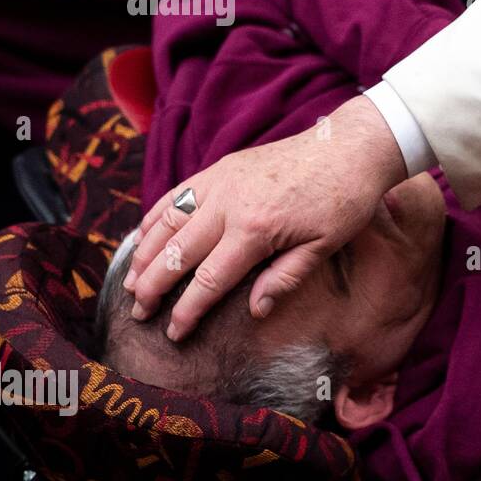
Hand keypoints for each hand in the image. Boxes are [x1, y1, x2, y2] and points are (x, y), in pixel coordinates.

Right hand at [125, 95, 405, 340]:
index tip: (174, 334)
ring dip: (144, 254)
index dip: (187, 311)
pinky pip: (177, 194)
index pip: (209, 280)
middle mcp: (229, 203)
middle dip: (153, 288)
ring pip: (167, 222)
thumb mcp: (324, 247)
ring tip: (130, 283)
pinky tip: (142, 236)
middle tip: (138, 314)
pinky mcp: (221, 168)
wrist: (350, 147)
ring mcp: (221, 181)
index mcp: (256, 229)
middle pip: (176, 253)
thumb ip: (284, 279)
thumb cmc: (343, 200)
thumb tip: (254, 312)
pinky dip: (154, 217)